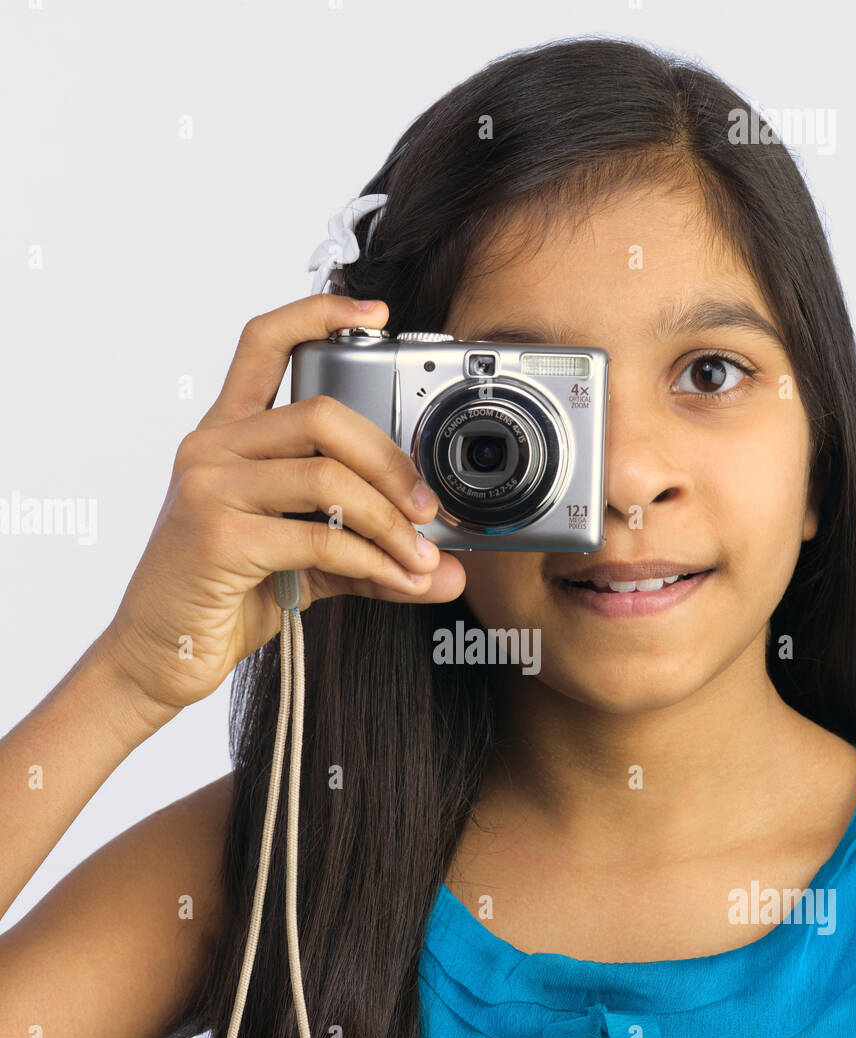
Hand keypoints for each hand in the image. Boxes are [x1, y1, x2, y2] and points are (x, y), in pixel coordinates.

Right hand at [100, 295, 466, 721]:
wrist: (159, 657)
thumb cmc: (225, 598)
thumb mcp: (304, 565)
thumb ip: (370, 555)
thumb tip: (448, 572)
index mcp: (227, 435)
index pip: (264, 343)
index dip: (318, 313)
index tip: (377, 314)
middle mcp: (211, 448)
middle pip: (320, 413)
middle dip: (390, 459)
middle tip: (427, 506)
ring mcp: (207, 488)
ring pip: (325, 475)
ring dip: (389, 520)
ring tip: (422, 556)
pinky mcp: (214, 536)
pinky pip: (317, 538)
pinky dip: (372, 561)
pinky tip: (398, 580)